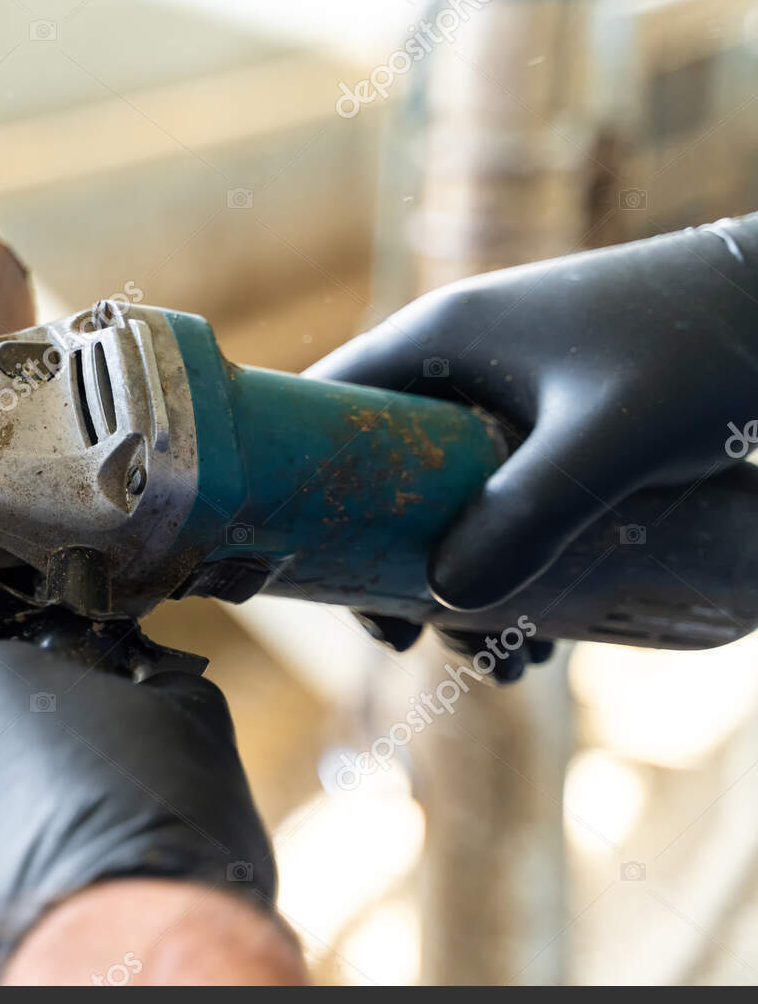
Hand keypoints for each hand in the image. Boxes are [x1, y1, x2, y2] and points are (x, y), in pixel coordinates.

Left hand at [0, 640, 283, 984]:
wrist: (132, 956)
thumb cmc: (161, 840)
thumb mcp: (192, 724)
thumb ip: (155, 687)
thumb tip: (156, 687)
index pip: (19, 686)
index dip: (63, 728)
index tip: (92, 763)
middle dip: (12, 788)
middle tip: (72, 826)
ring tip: (49, 887)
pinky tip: (18, 927)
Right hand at [310, 215, 757, 669]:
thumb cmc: (704, 350)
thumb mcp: (608, 440)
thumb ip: (526, 515)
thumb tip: (444, 602)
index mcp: (442, 339)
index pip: (322, 406)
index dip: (300, 492)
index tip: (317, 579)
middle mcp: (464, 363)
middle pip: (380, 473)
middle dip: (391, 566)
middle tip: (411, 643)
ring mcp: (517, 394)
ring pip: (449, 500)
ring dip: (460, 583)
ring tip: (504, 664)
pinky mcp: (566, 424)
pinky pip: (507, 503)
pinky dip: (514, 568)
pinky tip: (555, 635)